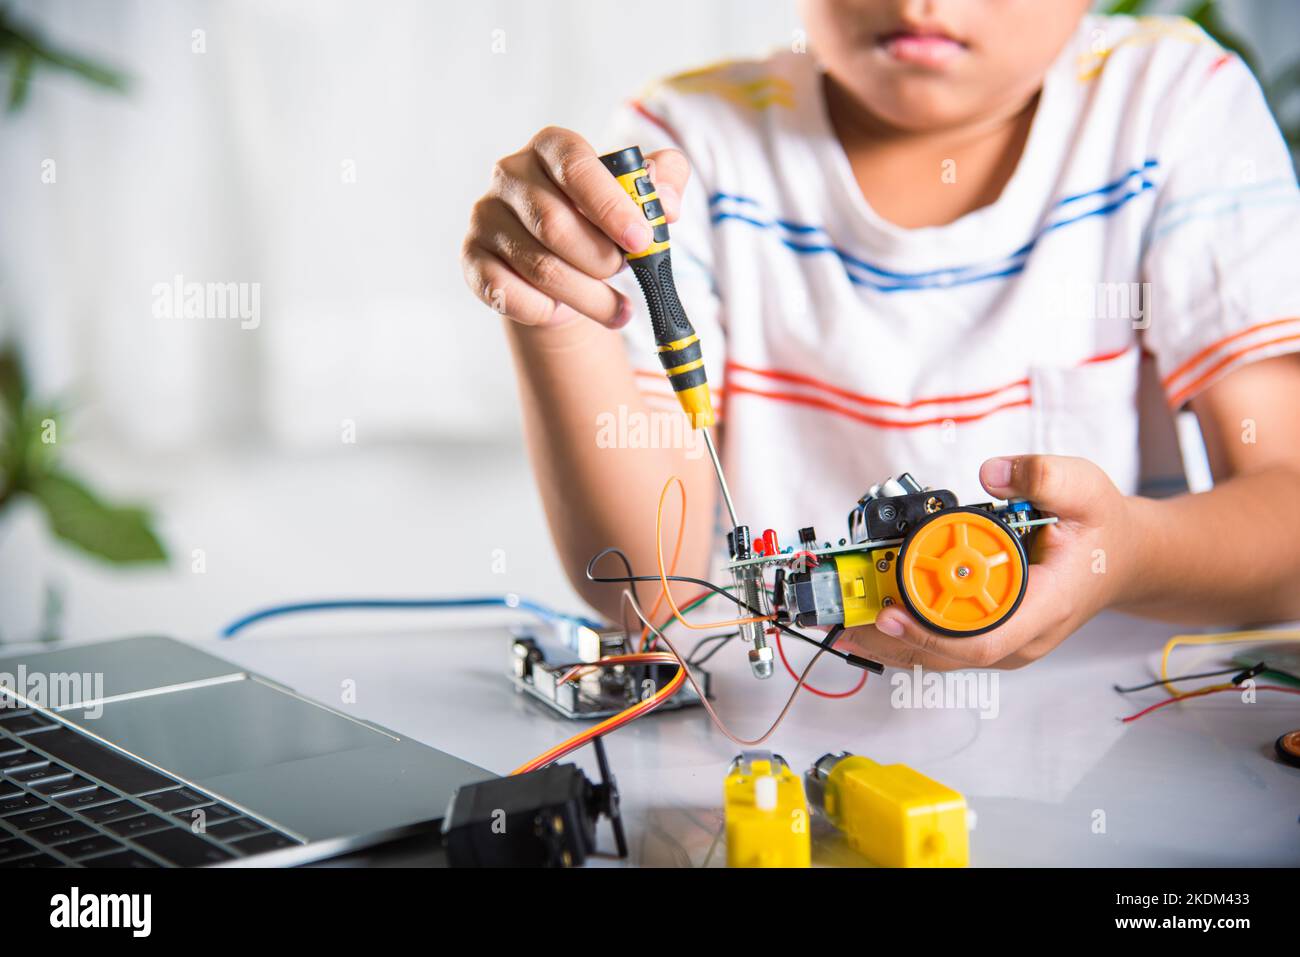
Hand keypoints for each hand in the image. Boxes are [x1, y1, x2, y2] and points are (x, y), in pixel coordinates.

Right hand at [461, 127, 690, 328]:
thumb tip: (666, 205)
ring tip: (617, 309)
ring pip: (540, 267)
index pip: (575, 165)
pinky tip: (563, 314)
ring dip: (588, 296)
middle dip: (601, 259)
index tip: (641, 240)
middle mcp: (510, 173)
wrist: (561, 263)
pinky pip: (508, 294)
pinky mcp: (471, 258)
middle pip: (555, 224)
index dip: (610, 205)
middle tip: (626, 273)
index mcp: (551, 146)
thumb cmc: (601, 222)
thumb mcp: (639, 195)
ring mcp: (485, 216)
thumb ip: (664, 183)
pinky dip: (544, 311)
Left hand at [840, 455, 1133, 669]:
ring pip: (944, 657)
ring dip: (893, 643)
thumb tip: (992, 473)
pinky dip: (909, 635)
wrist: (1125, 557)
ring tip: (845, 625)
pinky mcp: (996, 636)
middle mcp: (1024, 636)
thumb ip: (1041, 475)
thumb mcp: (1084, 487)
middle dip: (894, 640)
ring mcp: (1010, 642)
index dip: (931, 634)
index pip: (982, 640)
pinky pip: (947, 646)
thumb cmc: (1102, 529)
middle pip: (950, 656)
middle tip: (846, 620)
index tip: (891, 614)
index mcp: (1046, 606)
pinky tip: (874, 620)